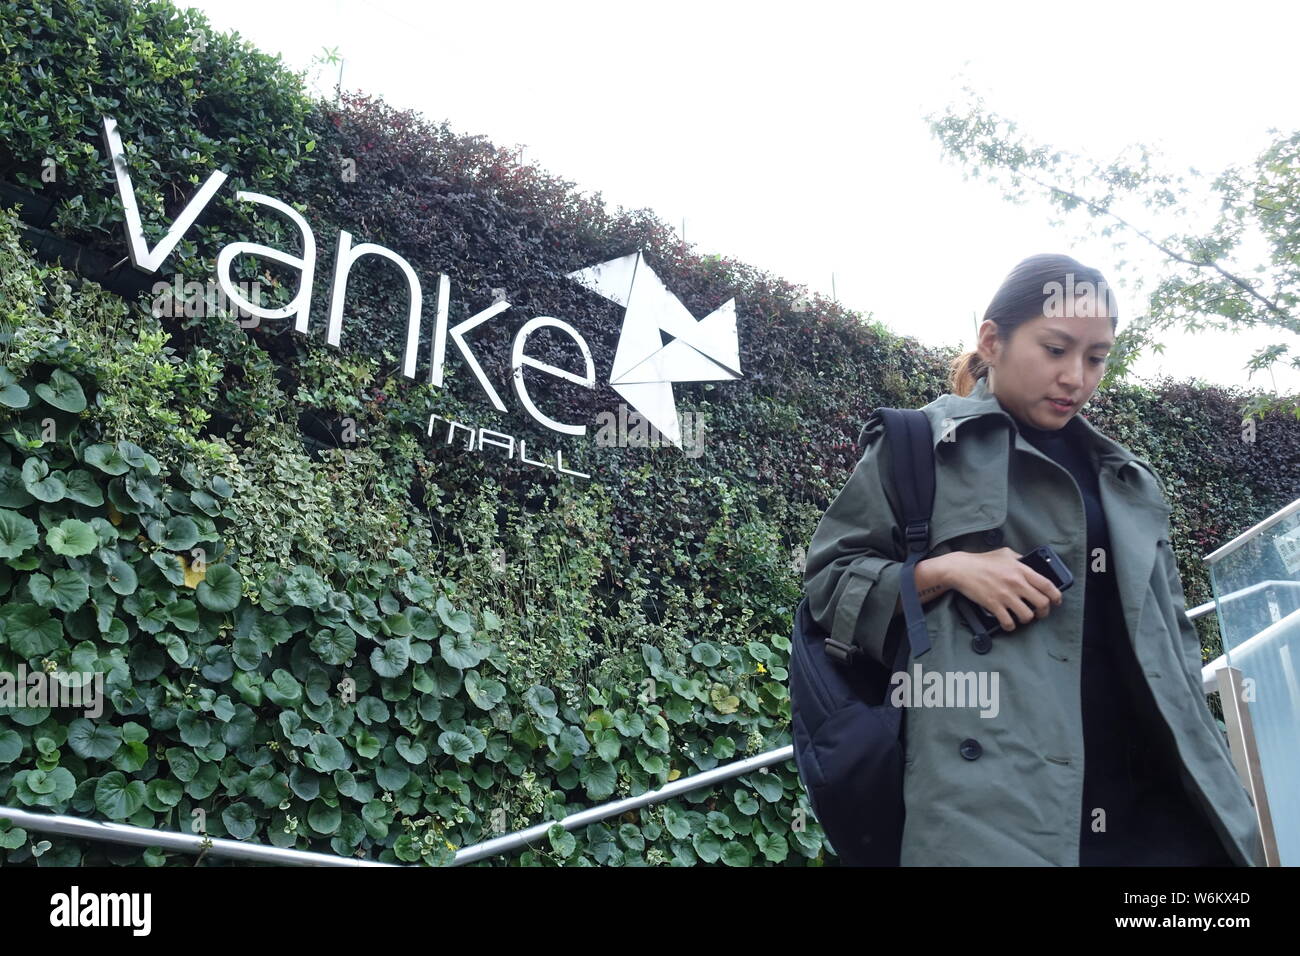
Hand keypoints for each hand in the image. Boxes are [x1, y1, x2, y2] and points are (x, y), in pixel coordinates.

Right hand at [943, 548, 1062, 632]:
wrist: (961, 569)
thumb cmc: (982, 561)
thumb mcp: (1005, 553)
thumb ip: (1020, 559)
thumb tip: (1030, 564)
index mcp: (1021, 570)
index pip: (1047, 585)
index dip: (1056, 596)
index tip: (1056, 601)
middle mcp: (1016, 583)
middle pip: (1042, 603)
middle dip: (1044, 611)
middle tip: (1039, 612)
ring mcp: (1005, 595)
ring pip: (1027, 616)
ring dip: (1027, 619)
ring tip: (1022, 617)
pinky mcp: (993, 605)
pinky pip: (1009, 622)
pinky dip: (1010, 625)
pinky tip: (1008, 622)